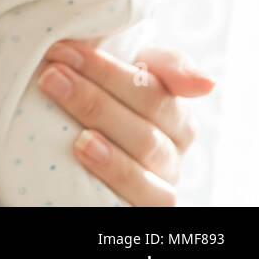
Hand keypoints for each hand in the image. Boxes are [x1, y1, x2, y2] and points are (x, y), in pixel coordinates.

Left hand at [36, 39, 214, 205]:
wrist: (74, 146)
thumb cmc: (107, 96)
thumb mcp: (129, 70)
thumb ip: (166, 65)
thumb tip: (207, 83)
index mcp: (175, 113)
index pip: (153, 90)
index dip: (108, 71)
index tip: (65, 52)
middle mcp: (173, 150)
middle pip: (145, 124)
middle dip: (94, 98)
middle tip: (51, 76)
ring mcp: (161, 181)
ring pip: (147, 158)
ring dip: (107, 140)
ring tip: (74, 132)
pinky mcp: (143, 205)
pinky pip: (145, 197)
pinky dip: (116, 173)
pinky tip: (84, 153)